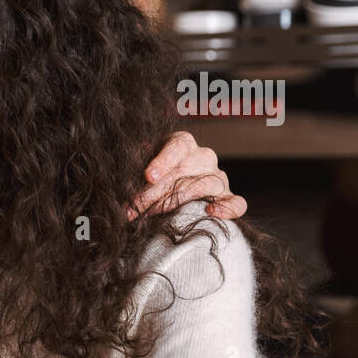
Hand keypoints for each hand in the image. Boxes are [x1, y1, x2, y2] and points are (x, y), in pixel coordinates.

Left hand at [126, 131, 247, 220]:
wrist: (167, 191)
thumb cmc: (148, 175)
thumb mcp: (138, 164)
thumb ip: (133, 165)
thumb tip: (120, 176)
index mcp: (182, 143)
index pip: (177, 146)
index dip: (163, 161)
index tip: (148, 176)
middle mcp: (203, 157)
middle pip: (185, 171)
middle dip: (155, 191)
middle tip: (134, 207)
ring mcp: (217, 177)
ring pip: (206, 185)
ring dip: (177, 201)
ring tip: (154, 214)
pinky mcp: (227, 197)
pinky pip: (236, 202)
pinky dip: (228, 208)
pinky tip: (211, 213)